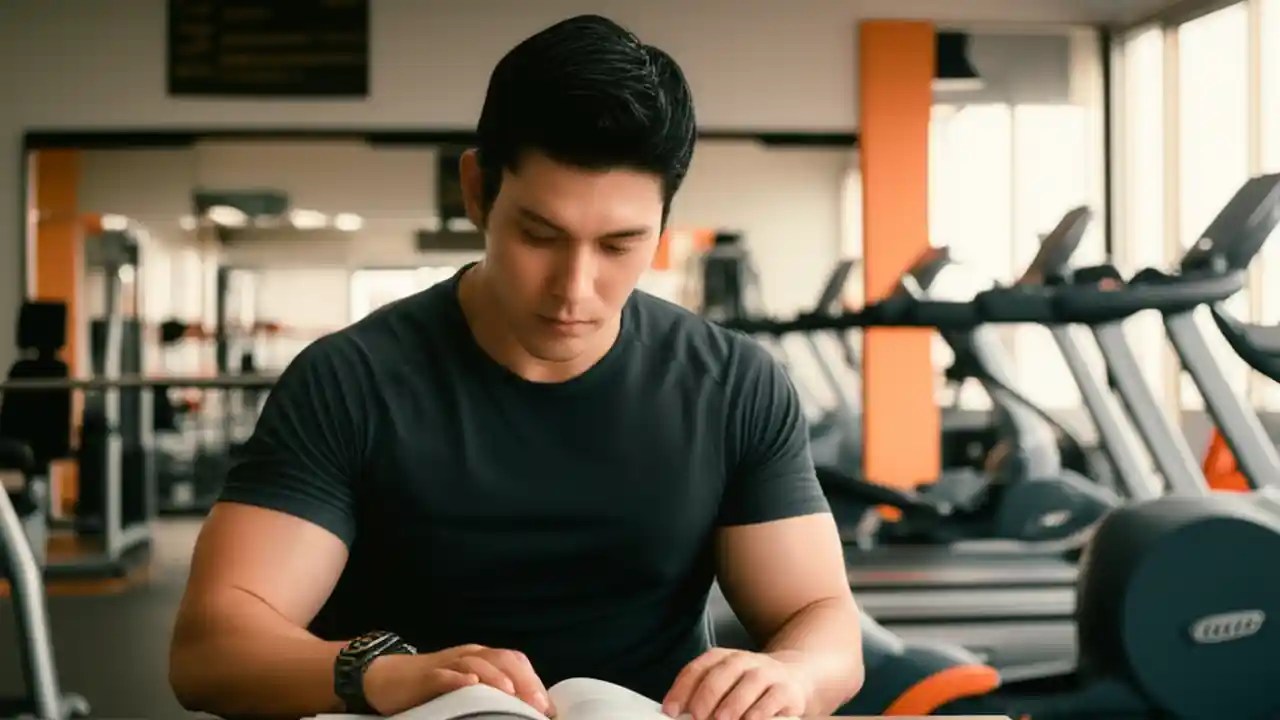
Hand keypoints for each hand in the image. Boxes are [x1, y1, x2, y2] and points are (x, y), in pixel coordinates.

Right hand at [363, 644, 555, 716]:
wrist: (387, 678)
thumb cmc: (433, 688)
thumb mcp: (467, 688)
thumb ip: (493, 694)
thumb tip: (527, 713)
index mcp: (482, 658)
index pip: (515, 661)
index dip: (533, 681)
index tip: (548, 708)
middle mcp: (468, 656)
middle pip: (502, 659)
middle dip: (523, 680)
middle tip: (537, 705)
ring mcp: (447, 664)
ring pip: (476, 663)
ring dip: (495, 677)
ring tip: (511, 693)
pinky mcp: (425, 676)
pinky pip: (443, 674)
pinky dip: (456, 678)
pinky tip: (469, 685)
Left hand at [661, 649, 810, 719]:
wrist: (794, 677)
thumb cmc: (750, 688)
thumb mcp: (726, 685)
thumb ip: (704, 697)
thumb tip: (680, 715)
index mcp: (723, 659)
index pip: (698, 668)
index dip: (682, 689)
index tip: (671, 711)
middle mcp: (744, 661)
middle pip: (723, 672)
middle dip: (707, 695)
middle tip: (697, 716)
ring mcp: (767, 673)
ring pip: (750, 683)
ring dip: (733, 704)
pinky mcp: (787, 690)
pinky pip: (772, 699)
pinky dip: (759, 712)